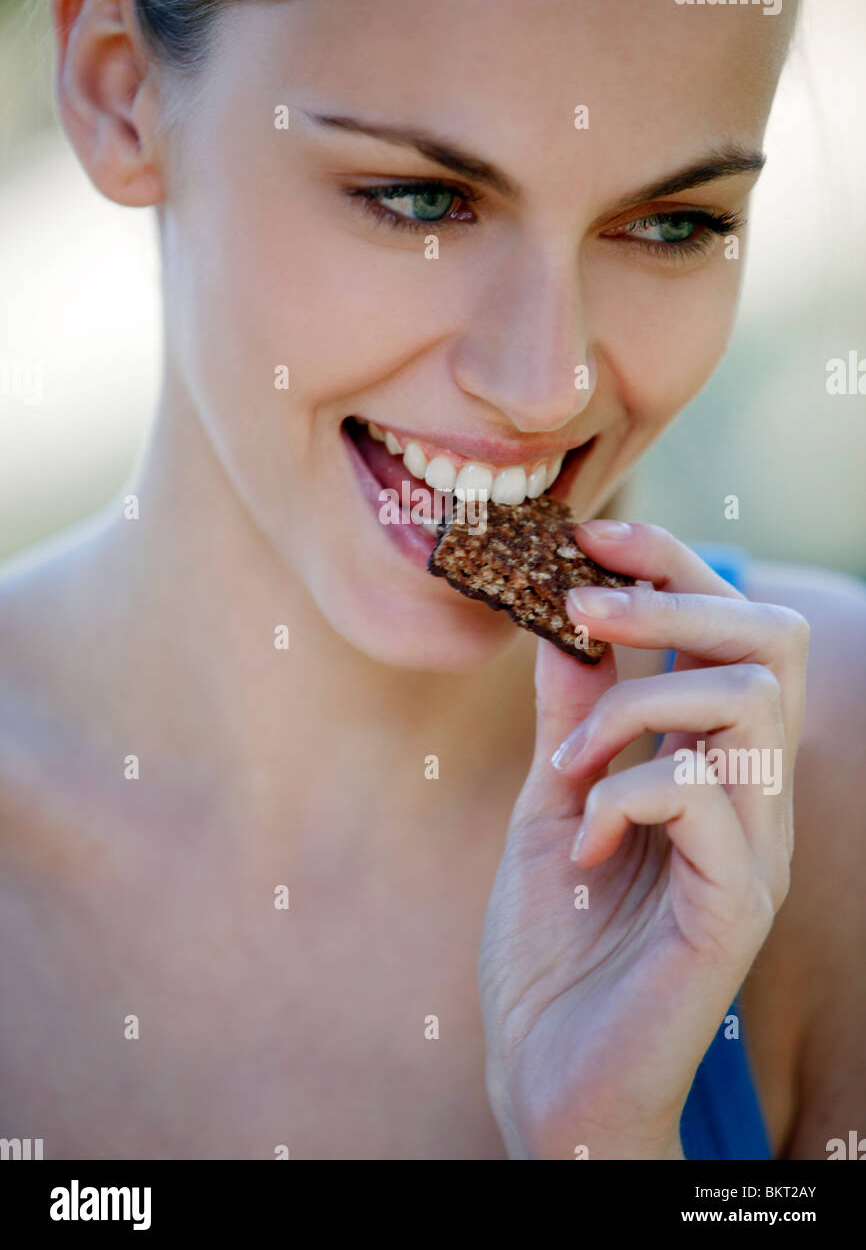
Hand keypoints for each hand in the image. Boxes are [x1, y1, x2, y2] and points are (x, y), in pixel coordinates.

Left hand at [478, 520, 808, 1159]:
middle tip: (584, 612)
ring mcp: (754, 851)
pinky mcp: (736, 904)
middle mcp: (754, 801)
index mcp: (717, 768)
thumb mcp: (551, 800)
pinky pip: (701, 791)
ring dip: (631, 710)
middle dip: (671, 601)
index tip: (591, 537)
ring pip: (743, 702)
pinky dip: (622, 792)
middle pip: (773, 639)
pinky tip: (581, 843)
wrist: (548, 1076)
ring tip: (569, 770)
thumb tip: (567, 619)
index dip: (674, 565)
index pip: (737, 630)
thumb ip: (571, 714)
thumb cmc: (553, 945)